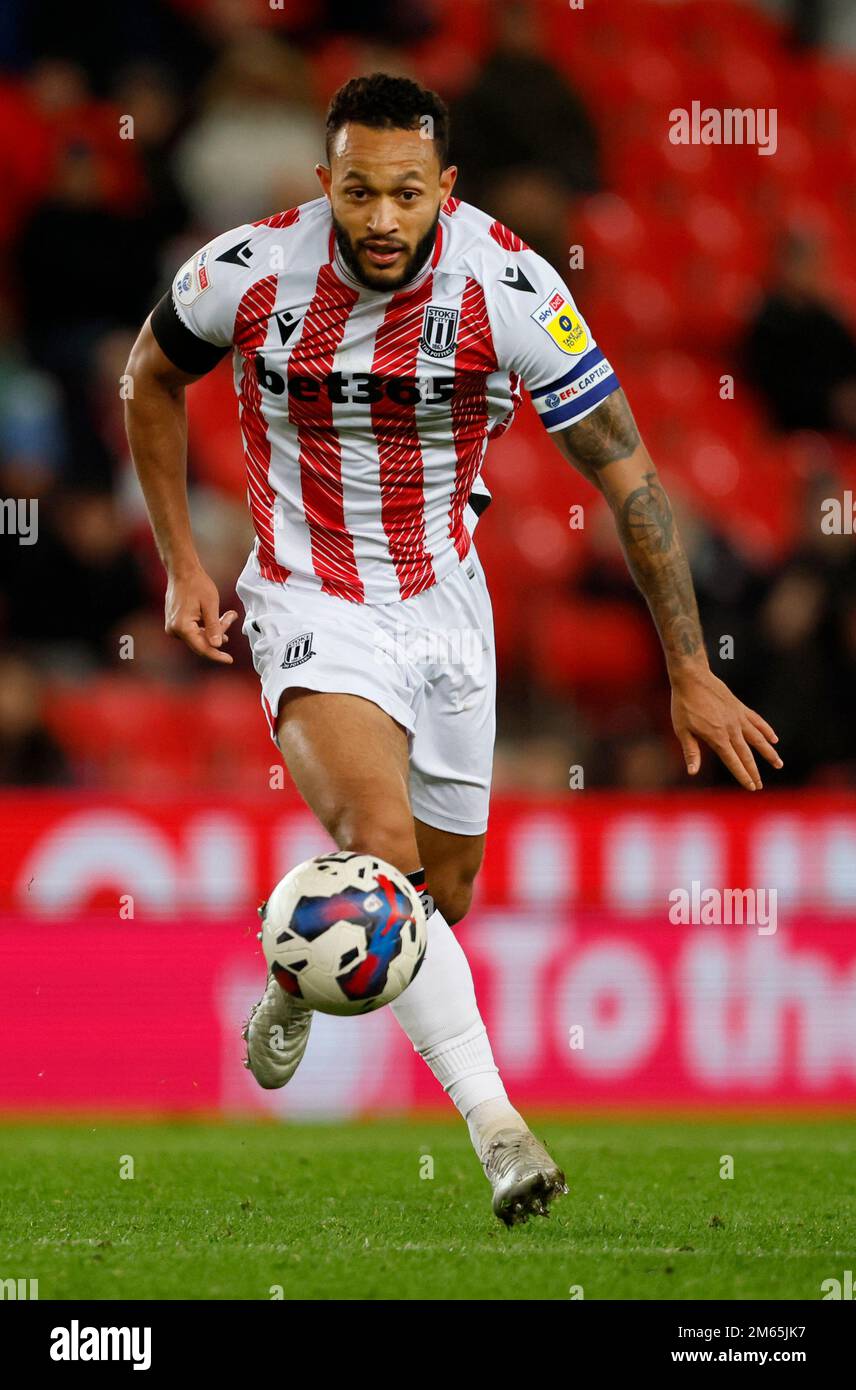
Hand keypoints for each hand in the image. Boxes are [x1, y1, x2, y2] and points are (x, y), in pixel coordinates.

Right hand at [165, 565, 237, 664]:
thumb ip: (214, 627)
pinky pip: (193, 631)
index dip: (217, 655)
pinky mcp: (175, 624)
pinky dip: (206, 626)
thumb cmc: (197, 584)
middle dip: (219, 633)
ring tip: (228, 614)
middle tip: (231, 616)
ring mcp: (172, 627)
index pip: (202, 648)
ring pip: (199, 636)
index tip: (230, 660)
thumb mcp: (210, 605)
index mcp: (182, 627)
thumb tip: (217, 646)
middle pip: (202, 642)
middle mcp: (174, 630)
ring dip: (214, 628)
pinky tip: (218, 618)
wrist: (182, 571)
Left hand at [670, 664, 782, 790]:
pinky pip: (757, 721)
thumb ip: (691, 752)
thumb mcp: (682, 730)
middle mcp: (731, 730)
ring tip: (779, 764)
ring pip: (758, 739)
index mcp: (717, 738)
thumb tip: (693, 772)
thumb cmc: (684, 705)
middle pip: (746, 754)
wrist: (692, 677)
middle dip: (754, 771)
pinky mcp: (740, 708)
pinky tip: (774, 739)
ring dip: (769, 753)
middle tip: (760, 785)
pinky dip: (766, 730)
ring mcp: (738, 718)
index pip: (733, 762)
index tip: (752, 787)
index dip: (743, 775)